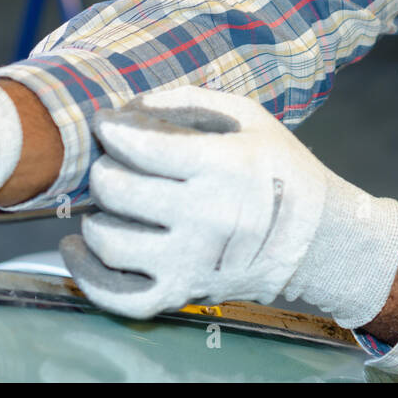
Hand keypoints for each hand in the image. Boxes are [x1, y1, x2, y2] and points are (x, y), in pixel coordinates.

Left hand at [60, 85, 397, 327]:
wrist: (319, 239)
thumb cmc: (281, 170)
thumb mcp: (249, 118)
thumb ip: (189, 100)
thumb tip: (131, 104)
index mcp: (221, 167)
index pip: (140, 146)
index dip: (112, 130)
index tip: (108, 124)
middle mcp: (204, 217)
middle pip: (116, 189)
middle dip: (103, 169)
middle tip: (112, 162)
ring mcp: (191, 262)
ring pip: (108, 241)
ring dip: (94, 216)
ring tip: (106, 203)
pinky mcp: (183, 294)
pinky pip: (118, 296)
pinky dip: (87, 275)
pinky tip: (78, 249)